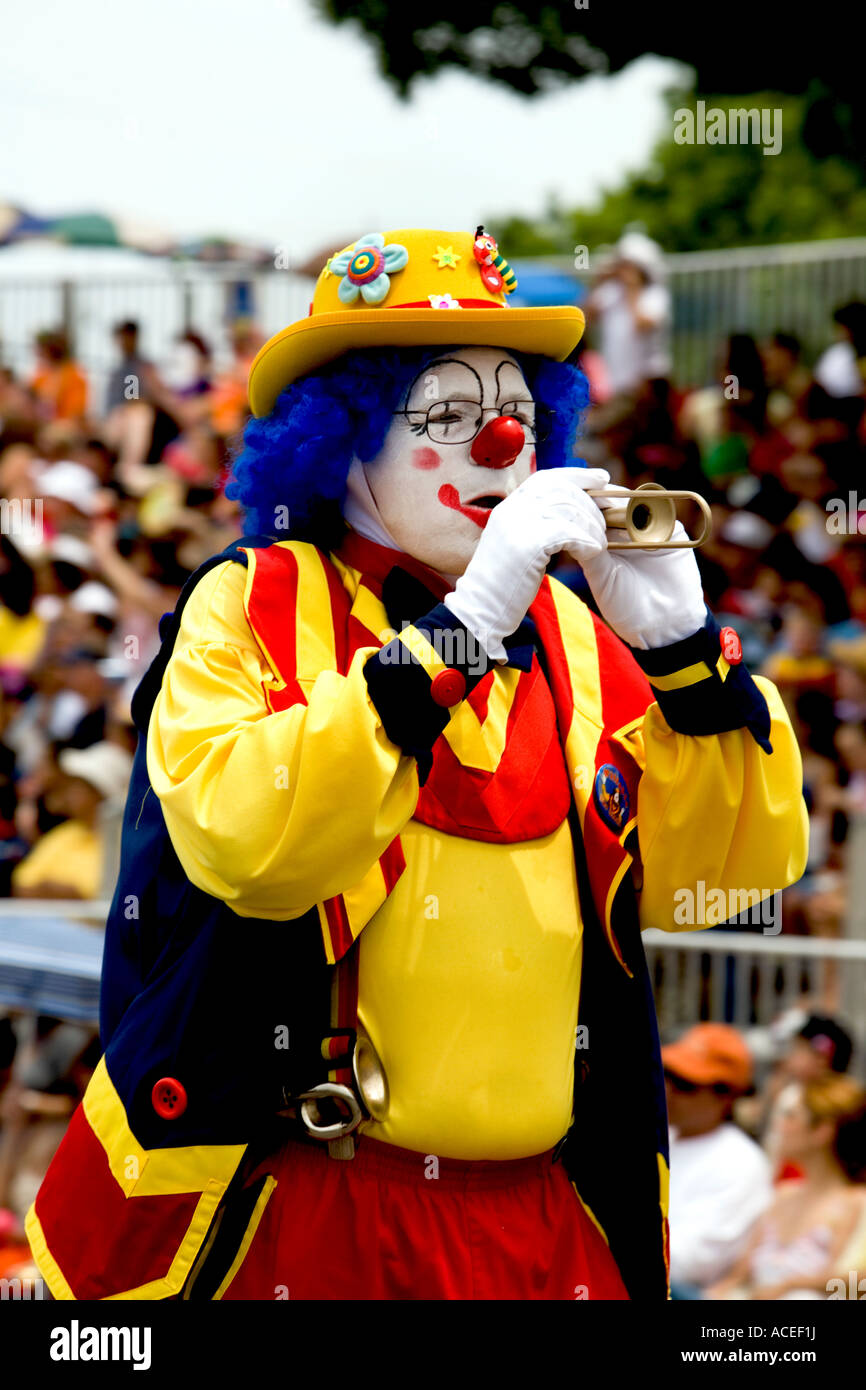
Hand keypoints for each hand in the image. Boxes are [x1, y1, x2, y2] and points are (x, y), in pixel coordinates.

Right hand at [443, 467, 610, 659]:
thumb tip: (564, 515)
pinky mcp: (528, 544)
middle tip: (610, 516)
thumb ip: (533, 525)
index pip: (547, 477)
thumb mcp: (514, 545)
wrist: (481, 609)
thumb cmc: (502, 584)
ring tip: (602, 543)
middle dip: (591, 501)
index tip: (602, 478)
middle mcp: (512, 509)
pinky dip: (586, 541)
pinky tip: (594, 552)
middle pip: (562, 489)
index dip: (577, 475)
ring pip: (569, 509)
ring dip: (592, 525)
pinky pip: (569, 533)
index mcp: (509, 507)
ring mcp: (518, 524)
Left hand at [573, 488, 707, 649]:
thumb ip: (592, 549)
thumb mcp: (602, 576)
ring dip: (623, 503)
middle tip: (592, 497)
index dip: (584, 506)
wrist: (664, 623)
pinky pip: (660, 512)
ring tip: (612, 507)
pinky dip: (648, 508)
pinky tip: (636, 512)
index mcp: (603, 543)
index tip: (573, 501)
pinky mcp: (672, 530)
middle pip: (611, 504)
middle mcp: (624, 533)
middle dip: (602, 499)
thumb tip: (577, 521)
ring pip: (634, 504)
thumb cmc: (626, 605)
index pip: (591, 515)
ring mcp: (649, 530)